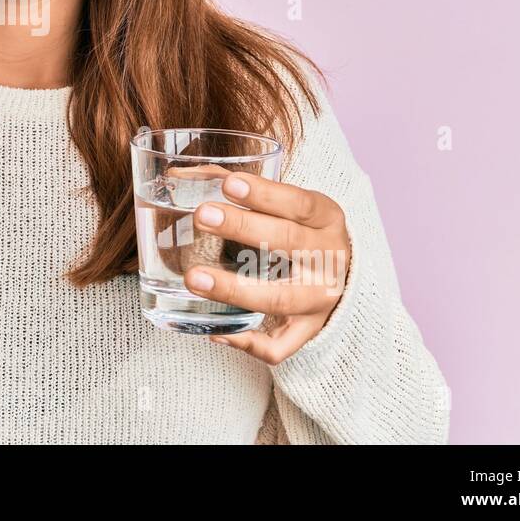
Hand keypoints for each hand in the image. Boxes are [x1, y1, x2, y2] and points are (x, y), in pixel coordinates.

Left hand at [182, 169, 350, 364]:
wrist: (342, 276)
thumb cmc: (298, 230)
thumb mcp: (284, 204)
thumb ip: (234, 186)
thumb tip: (178, 174)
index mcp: (326, 220)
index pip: (299, 203)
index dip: (265, 194)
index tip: (228, 183)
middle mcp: (329, 260)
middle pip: (289, 242)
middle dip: (243, 227)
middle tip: (202, 216)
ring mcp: (320, 300)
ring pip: (280, 299)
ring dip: (235, 289)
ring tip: (193, 278)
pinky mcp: (308, 331)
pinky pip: (280, 346)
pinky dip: (249, 343)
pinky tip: (217, 332)